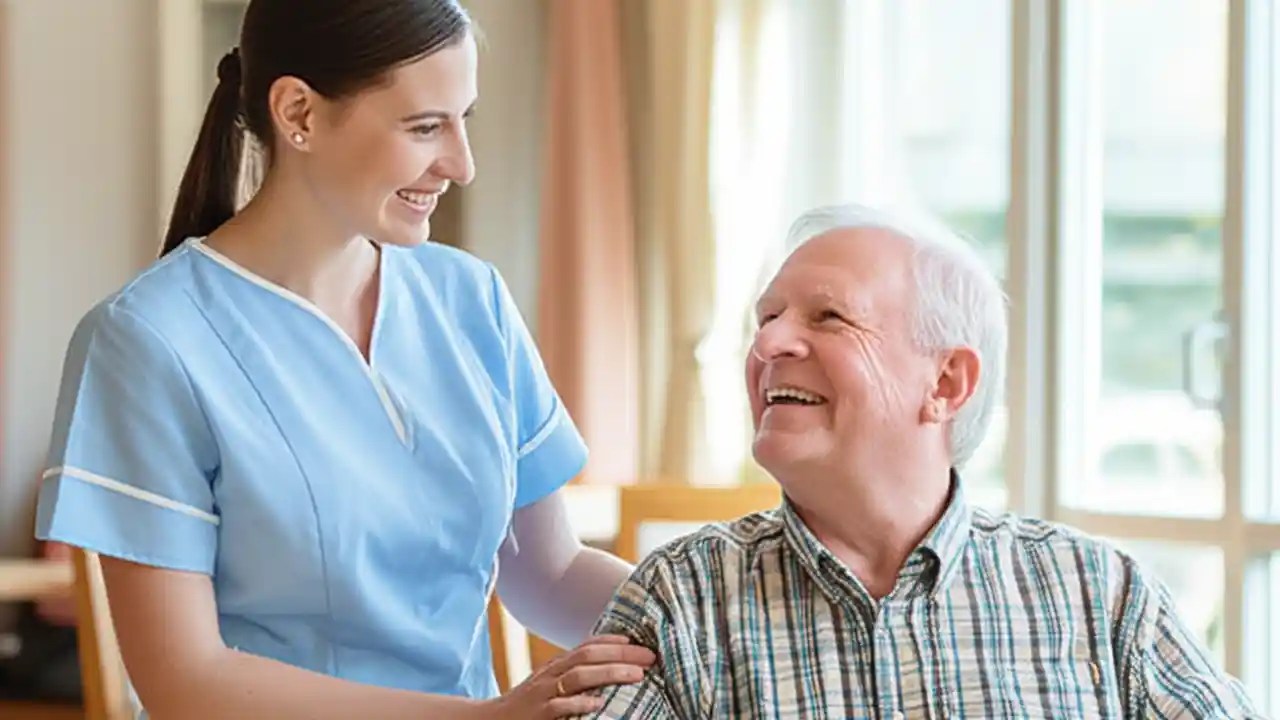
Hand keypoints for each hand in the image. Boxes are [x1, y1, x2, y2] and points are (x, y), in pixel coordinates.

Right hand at [484, 634, 656, 719]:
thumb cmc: (528, 706)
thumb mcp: (549, 685)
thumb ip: (573, 676)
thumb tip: (608, 671)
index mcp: (556, 666)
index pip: (587, 646)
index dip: (613, 642)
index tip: (637, 642)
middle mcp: (551, 674)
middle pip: (588, 656)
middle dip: (621, 655)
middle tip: (650, 658)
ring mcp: (544, 693)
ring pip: (579, 677)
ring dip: (610, 674)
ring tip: (636, 676)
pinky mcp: (538, 715)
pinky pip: (559, 706)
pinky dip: (579, 704)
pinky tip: (598, 704)